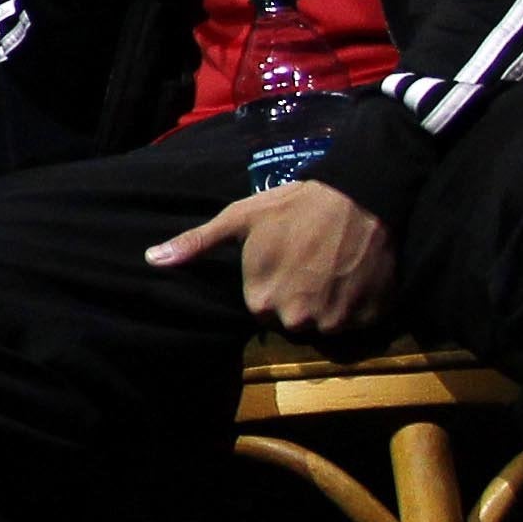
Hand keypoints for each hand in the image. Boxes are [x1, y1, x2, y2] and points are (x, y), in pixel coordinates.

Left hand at [147, 179, 396, 339]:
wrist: (359, 197)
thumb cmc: (293, 206)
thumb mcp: (238, 219)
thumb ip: (196, 244)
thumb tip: (152, 259)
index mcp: (261, 303)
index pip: (262, 311)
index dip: (274, 287)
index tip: (285, 264)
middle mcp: (297, 321)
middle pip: (294, 321)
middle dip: (300, 299)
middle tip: (311, 266)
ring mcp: (336, 322)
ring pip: (327, 324)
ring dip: (330, 305)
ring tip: (334, 270)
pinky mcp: (370, 318)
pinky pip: (359, 323)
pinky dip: (359, 306)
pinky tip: (356, 276)